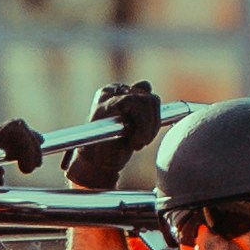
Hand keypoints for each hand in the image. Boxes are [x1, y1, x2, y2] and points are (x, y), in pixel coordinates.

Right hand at [58, 72, 167, 196]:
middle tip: (143, 141)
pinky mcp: (107, 105)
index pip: (144, 88)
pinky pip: (135, 104)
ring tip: (138, 142)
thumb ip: (140, 106)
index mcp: (116, 93)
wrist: (96, 165)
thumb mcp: (134, 125)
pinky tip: (134, 141)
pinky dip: (142, 126)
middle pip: (148, 95)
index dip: (153, 112)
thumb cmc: (115, 147)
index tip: (147, 133)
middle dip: (154, 121)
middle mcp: (110, 91)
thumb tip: (146, 85)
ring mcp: (107, 96)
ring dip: (149, 126)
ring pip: (145, 99)